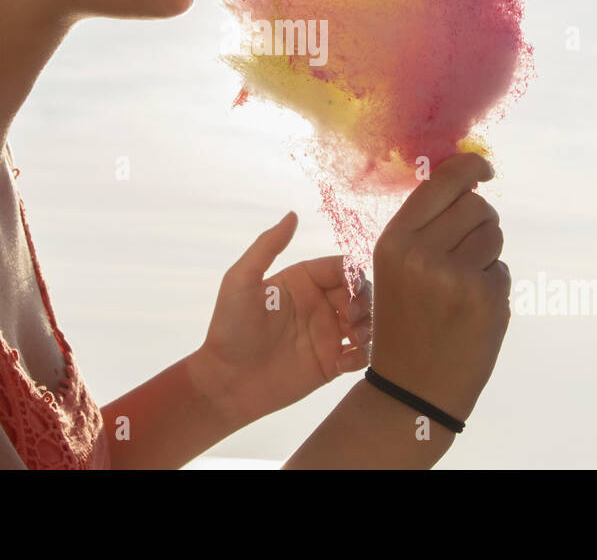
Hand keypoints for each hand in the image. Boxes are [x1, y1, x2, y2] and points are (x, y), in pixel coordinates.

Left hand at [189, 211, 372, 429]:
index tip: (348, 294)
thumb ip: (267, 246)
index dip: (352, 277)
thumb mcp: (241, 280)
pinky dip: (362, 356)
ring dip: (369, 327)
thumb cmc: (230, 328)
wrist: (227, 382)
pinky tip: (343, 363)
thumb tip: (293, 214)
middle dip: (365, 302)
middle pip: (361, 293)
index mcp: (302, 281)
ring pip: (368, 322)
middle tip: (350, 320)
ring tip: (353, 340)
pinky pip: (361, 355)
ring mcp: (327, 335)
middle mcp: (319, 304)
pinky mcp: (331, 363)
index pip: (341, 268)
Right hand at [369, 153, 509, 423]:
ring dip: (487, 253)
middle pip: (475, 205)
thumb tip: (469, 180)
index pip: (441, 182)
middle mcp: (420, 252)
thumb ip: (426, 226)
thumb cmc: (406, 320)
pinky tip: (471, 311)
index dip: (470, 165)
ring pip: (493, 234)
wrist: (413, 386)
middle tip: (467, 251)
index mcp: (394, 240)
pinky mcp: (483, 296)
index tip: (485, 167)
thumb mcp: (397, 267)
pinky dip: (493, 286)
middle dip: (480, 220)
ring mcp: (454, 274)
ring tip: (463, 286)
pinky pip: (501, 269)